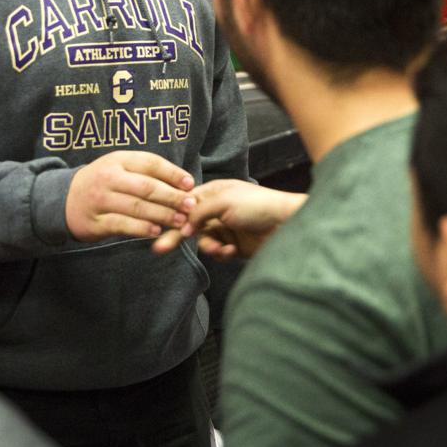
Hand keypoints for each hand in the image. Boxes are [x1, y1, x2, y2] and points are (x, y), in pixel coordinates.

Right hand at [65, 151, 195, 241]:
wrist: (64, 199)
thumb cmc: (103, 183)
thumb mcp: (120, 168)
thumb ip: (147, 173)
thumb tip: (184, 183)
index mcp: (118, 160)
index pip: (150, 163)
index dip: (173, 173)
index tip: (190, 184)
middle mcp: (109, 177)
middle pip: (146, 186)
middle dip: (172, 197)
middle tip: (190, 206)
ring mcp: (100, 199)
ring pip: (137, 207)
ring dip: (162, 215)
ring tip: (180, 221)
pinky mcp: (96, 221)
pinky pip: (122, 224)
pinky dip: (141, 228)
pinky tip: (156, 231)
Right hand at [152, 179, 305, 258]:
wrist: (287, 224)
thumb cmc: (258, 205)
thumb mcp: (223, 202)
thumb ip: (199, 212)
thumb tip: (182, 226)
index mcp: (214, 193)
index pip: (186, 203)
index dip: (175, 214)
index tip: (163, 224)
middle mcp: (217, 210)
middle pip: (190, 224)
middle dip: (178, 236)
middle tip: (159, 248)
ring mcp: (226, 228)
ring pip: (203, 241)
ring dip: (208, 247)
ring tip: (220, 249)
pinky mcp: (235, 246)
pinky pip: (217, 252)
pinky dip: (221, 254)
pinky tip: (231, 252)